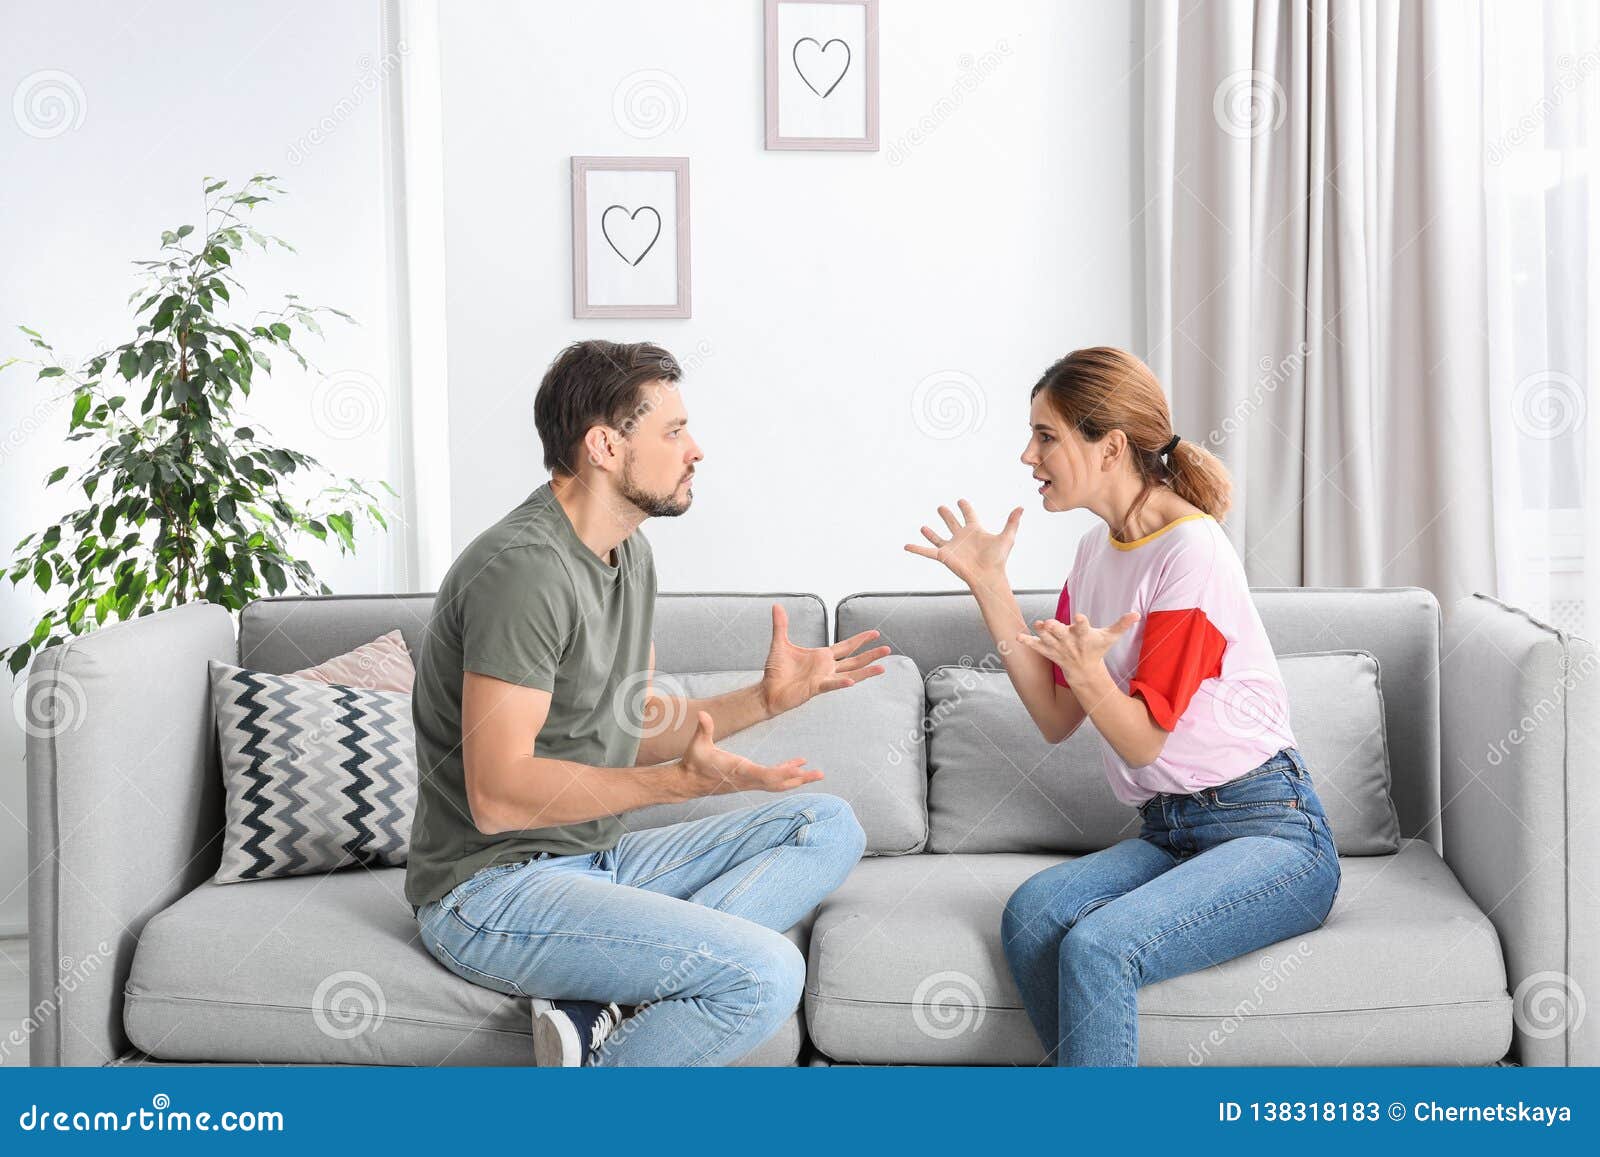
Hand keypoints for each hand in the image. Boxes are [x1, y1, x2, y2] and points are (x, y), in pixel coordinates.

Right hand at [678, 711, 823, 795]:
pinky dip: (788, 773)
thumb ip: (703, 729)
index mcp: (739, 770)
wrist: (688, 782)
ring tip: (816, 773)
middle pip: (779, 783)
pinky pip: (773, 780)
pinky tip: (799, 765)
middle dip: (799, 779)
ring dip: (798, 779)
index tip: (799, 771)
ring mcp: (750, 783)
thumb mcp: (697, 744)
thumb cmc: (693, 762)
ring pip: (779, 784)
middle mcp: (748, 780)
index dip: (782, 774)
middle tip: (819, 774)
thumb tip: (703, 714)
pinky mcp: (750, 781)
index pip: (765, 775)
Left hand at [761, 603, 890, 715]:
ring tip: (882, 668)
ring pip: (850, 673)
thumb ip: (781, 625)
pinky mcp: (815, 688)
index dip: (860, 639)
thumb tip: (777, 605)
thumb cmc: (776, 671)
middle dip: (871, 654)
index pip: (846, 646)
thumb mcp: (780, 643)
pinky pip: (831, 684)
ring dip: (866, 671)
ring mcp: (823, 678)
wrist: (768, 690)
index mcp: (822, 656)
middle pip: (854, 660)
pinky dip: (841, 682)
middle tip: (887, 649)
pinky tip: (852, 680)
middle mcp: (826, 668)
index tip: (874, 633)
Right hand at [904, 499, 1022, 587]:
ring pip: (938, 537)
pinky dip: (916, 549)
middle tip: (941, 507)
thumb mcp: (1006, 537)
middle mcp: (962, 538)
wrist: (988, 576)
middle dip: (946, 515)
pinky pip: (927, 551)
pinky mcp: (944, 556)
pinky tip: (906, 546)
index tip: (961, 500)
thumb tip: (1022, 507)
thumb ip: (1012, 522)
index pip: (969, 515)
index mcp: (975, 531)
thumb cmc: (998, 559)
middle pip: (952, 523)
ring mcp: (952, 547)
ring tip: (923, 527)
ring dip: (930, 532)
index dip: (965, 507)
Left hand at [1015, 611, 1139, 681]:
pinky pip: (1036, 647)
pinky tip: (1016, 637)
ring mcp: (1057, 647)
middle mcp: (1069, 642)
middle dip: (1055, 628)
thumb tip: (1137, 613)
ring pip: (1047, 638)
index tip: (1080, 616)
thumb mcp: (1110, 637)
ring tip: (1037, 625)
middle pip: (1061, 633)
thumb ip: (1122, 624)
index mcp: (1083, 636)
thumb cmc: (1096, 649)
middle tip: (1050, 622)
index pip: (1083, 628)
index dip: (1082, 622)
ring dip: (1041, 633)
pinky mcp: (1048, 651)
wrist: (1083, 671)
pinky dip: (1027, 642)